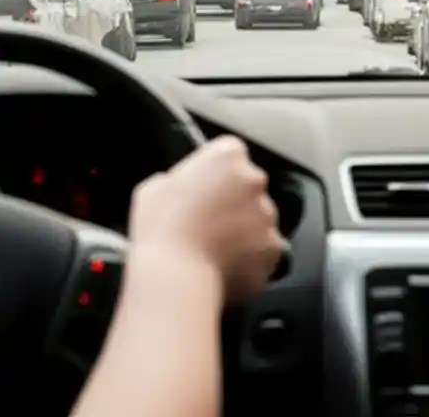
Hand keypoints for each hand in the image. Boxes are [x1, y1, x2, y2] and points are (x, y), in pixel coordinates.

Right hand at [128, 135, 284, 304]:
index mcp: (226, 157)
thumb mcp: (154, 188)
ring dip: (242, 229)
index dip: (217, 171)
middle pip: (248, 186)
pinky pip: (265, 248)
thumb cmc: (161, 230)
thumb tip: (181, 187)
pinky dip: (251, 256)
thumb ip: (177, 178)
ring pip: (258, 218)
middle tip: (206, 221)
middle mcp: (254, 181)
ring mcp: (268, 214)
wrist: (176, 275)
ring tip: (212, 247)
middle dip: (232, 201)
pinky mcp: (274, 246)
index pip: (231, 153)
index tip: (206, 186)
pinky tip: (225, 264)